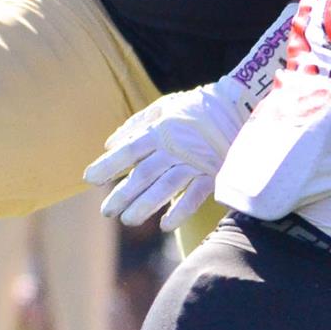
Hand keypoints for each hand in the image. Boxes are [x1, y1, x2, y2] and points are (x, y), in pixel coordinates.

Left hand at [83, 77, 249, 229]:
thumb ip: (136, 125)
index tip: (90, 179)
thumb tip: (109, 144)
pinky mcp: (213, 172)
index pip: (129, 150)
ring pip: (166, 186)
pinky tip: (166, 225)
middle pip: (144, 173)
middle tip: (106, 212)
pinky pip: (196, 194)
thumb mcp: (165, 106)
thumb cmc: (196, 107)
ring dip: (146, 206)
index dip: (109, 165)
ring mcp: (194, 161)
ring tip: (128, 221)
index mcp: (160, 131)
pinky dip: (181, 210)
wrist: (241, 104)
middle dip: (123, 194)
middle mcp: (174, 148)